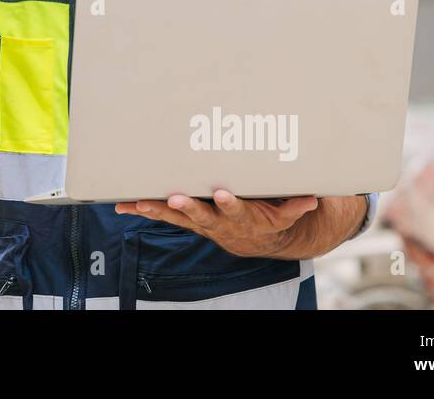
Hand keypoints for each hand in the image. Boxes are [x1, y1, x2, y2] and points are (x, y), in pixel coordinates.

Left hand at [114, 191, 318, 257]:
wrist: (254, 239)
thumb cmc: (269, 216)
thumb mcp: (286, 213)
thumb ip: (296, 205)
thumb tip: (313, 197)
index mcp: (243, 217)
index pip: (237, 210)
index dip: (230, 204)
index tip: (223, 194)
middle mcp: (218, 222)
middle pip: (201, 215)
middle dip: (188, 207)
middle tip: (175, 198)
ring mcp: (199, 222)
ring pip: (175, 216)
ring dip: (156, 210)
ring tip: (136, 203)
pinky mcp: (184, 219)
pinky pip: (160, 215)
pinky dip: (141, 210)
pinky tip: (121, 205)